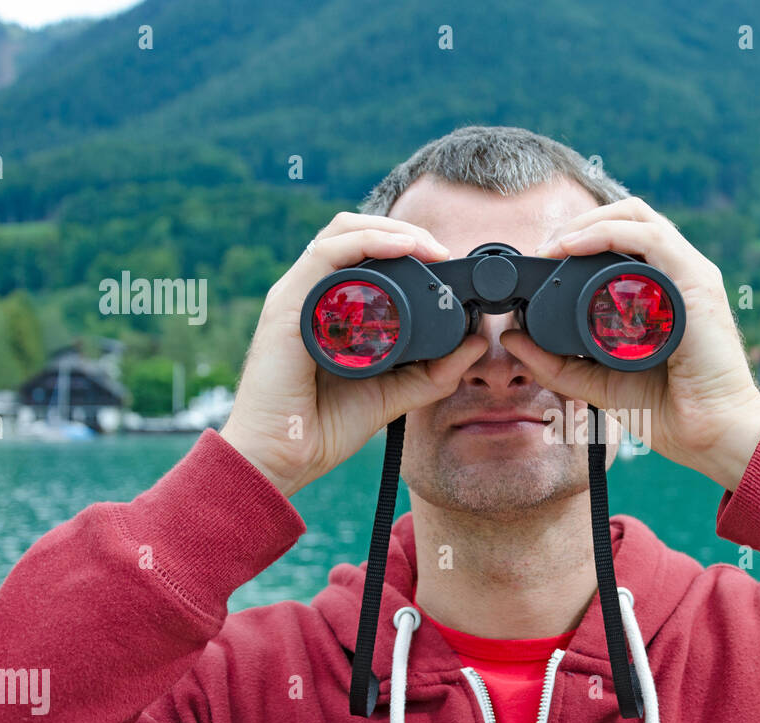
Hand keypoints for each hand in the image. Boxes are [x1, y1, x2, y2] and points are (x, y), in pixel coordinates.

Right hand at [220, 213, 487, 496]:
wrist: (283, 457)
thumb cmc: (324, 427)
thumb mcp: (394, 394)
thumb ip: (434, 372)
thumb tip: (475, 343)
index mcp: (331, 308)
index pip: (366, 255)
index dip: (407, 247)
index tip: (447, 265)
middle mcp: (312, 294)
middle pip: (355, 233)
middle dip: (404, 232)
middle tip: (443, 252)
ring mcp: (297, 295)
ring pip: (342, 231)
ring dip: (390, 229)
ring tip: (428, 246)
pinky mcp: (287, 304)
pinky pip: (327, 254)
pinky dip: (367, 241)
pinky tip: (401, 248)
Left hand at [504, 197, 759, 491]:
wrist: (709, 435)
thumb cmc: (669, 411)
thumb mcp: (597, 382)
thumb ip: (555, 364)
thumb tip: (512, 338)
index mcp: (660, 292)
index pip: (621, 242)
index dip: (580, 239)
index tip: (542, 262)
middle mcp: (676, 276)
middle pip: (627, 217)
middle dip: (579, 223)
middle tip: (544, 249)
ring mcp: (688, 274)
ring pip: (636, 215)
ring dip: (588, 222)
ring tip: (554, 245)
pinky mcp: (696, 281)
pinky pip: (649, 236)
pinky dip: (607, 232)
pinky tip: (575, 246)